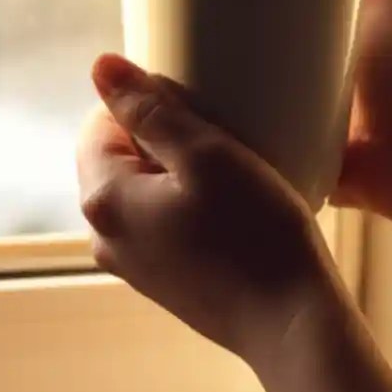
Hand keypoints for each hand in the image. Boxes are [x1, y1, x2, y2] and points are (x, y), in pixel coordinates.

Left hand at [76, 53, 340, 361]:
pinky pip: (157, 221)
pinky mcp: (159, 280)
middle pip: (114, 157)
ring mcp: (129, 263)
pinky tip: (225, 204)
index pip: (98, 124)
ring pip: (138, 189)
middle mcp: (103, 235)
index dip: (142, 103)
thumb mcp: (206, 154)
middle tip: (213, 133)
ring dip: (172, 169)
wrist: (293, 324)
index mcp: (103, 199)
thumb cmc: (255, 234)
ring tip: (224, 166)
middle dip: (155, 136)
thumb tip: (100, 67)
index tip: (192, 104)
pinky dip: (182, 201)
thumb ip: (149, 108)